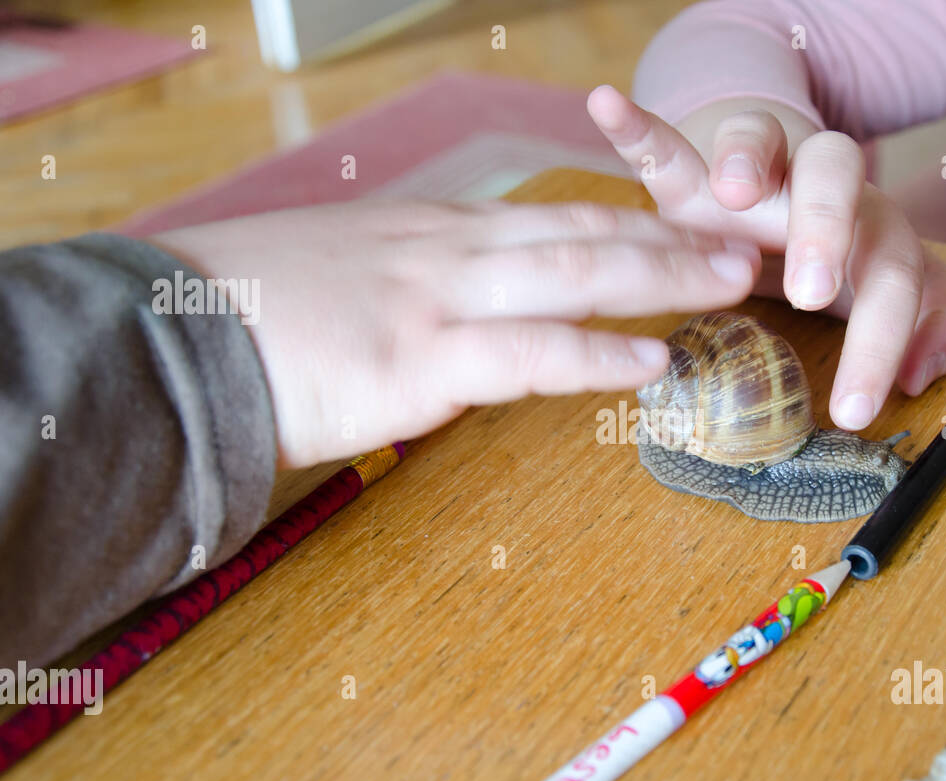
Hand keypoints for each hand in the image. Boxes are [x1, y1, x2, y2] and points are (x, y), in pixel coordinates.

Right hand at [148, 199, 759, 467]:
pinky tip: (650, 359)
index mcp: (426, 232)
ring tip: (729, 284)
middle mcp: (442, 250)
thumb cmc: (248, 317)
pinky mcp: (414, 360)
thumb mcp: (340, 280)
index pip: (549, 218)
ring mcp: (432, 299)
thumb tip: (447, 320)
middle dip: (670, 238)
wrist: (168, 337)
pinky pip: (525, 352)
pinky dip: (595, 354)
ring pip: (571, 274)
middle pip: (581, 232)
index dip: (627, 220)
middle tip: (740, 243)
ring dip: (660, 277)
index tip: (683, 227)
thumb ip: (407, 292)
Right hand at [587, 85, 945, 430]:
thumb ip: (925, 322)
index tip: (849, 408)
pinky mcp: (692, 164)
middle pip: (839, 176)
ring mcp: (756, 165)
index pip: (891, 275)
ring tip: (729, 192)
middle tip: (807, 291)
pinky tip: (608, 110)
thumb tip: (928, 372)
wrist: (778, 185)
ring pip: (759, 134)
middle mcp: (820, 183)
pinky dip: (637, 128)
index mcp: (872, 224)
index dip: (878, 341)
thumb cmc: (833, 250)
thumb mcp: (880, 289)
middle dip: (826, 227)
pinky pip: (664, 141)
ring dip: (747, 156)